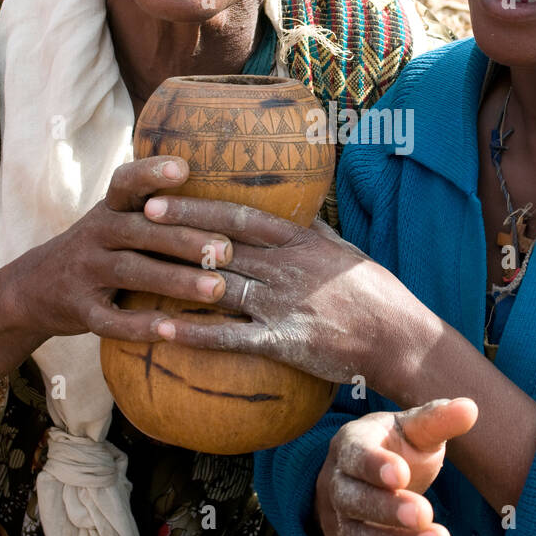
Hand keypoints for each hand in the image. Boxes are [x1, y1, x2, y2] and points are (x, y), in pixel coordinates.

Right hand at [6, 156, 236, 346]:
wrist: (34, 287)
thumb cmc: (100, 247)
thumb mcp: (118, 219)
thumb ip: (157, 207)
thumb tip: (227, 196)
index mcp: (111, 208)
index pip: (127, 182)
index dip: (150, 173)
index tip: (183, 168)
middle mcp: (96, 233)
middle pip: (142, 231)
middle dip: (186, 239)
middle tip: (228, 250)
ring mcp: (85, 271)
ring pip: (131, 272)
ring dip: (175, 280)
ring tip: (215, 288)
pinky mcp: (79, 309)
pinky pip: (108, 319)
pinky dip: (138, 326)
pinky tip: (170, 331)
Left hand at [140, 195, 429, 386]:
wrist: (400, 338)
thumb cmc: (375, 294)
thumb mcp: (346, 251)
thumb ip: (317, 232)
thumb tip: (300, 210)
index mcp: (299, 242)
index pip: (239, 215)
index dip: (197, 204)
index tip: (163, 194)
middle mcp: (286, 267)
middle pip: (220, 245)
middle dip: (175, 233)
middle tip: (135, 221)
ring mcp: (282, 303)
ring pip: (218, 286)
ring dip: (175, 279)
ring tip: (135, 274)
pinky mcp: (283, 341)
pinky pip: (231, 337)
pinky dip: (195, 333)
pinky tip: (162, 332)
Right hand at [315, 398, 478, 535]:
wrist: (370, 482)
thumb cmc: (396, 449)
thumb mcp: (414, 430)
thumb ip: (437, 420)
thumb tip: (470, 408)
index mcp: (351, 444)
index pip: (356, 455)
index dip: (375, 465)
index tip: (402, 474)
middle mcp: (338, 483)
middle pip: (352, 499)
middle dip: (387, 509)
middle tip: (424, 514)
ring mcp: (341, 520)